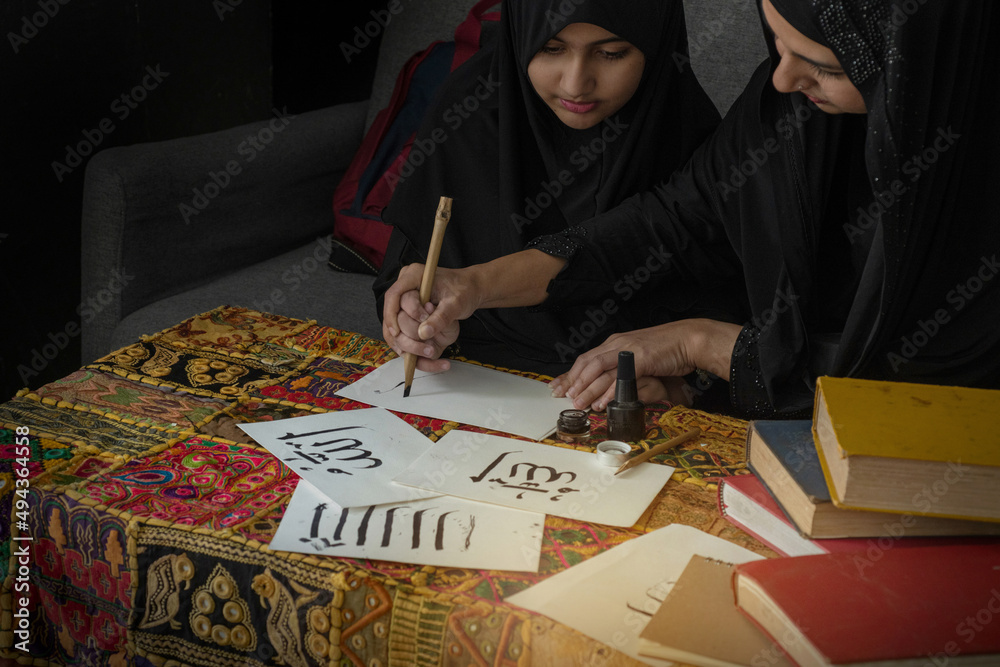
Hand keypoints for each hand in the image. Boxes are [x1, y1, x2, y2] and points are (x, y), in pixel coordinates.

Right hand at [382, 263, 480, 371]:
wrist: (468, 291)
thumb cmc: (463, 291)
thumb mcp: (456, 303)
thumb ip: (441, 317)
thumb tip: (424, 333)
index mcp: (413, 276)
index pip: (394, 295)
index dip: (392, 315)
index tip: (399, 332)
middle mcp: (404, 290)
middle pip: (394, 317)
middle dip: (409, 335)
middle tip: (430, 346)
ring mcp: (403, 305)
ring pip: (395, 332)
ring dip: (410, 347)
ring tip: (433, 353)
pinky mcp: (406, 319)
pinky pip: (402, 338)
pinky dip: (414, 351)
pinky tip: (430, 359)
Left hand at [549, 319, 740, 410]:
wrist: (689, 340)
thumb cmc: (666, 350)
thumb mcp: (638, 357)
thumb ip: (622, 367)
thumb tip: (608, 383)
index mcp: (614, 343)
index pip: (586, 359)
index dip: (570, 374)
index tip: (557, 387)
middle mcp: (617, 345)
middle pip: (587, 364)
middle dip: (572, 382)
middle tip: (561, 397)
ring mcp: (628, 351)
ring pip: (599, 370)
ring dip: (587, 388)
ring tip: (578, 404)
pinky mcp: (641, 359)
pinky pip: (620, 377)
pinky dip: (609, 391)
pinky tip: (602, 403)